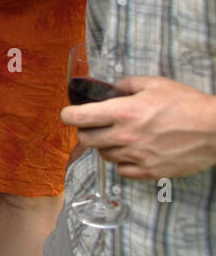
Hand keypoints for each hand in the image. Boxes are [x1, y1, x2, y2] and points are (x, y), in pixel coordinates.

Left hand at [61, 76, 215, 179]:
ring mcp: (136, 156)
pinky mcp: (149, 171)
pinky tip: (133, 153)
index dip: (69, 115)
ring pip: (103, 155)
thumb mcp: (155, 84)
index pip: (78, 117)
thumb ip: (127, 85)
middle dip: (86, 131)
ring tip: (120, 137)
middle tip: (96, 126)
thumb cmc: (187, 104)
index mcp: (123, 112)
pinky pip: (122, 171)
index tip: (69, 114)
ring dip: (106, 146)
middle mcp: (125, 136)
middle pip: (85, 139)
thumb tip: (111, 89)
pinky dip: (123, 162)